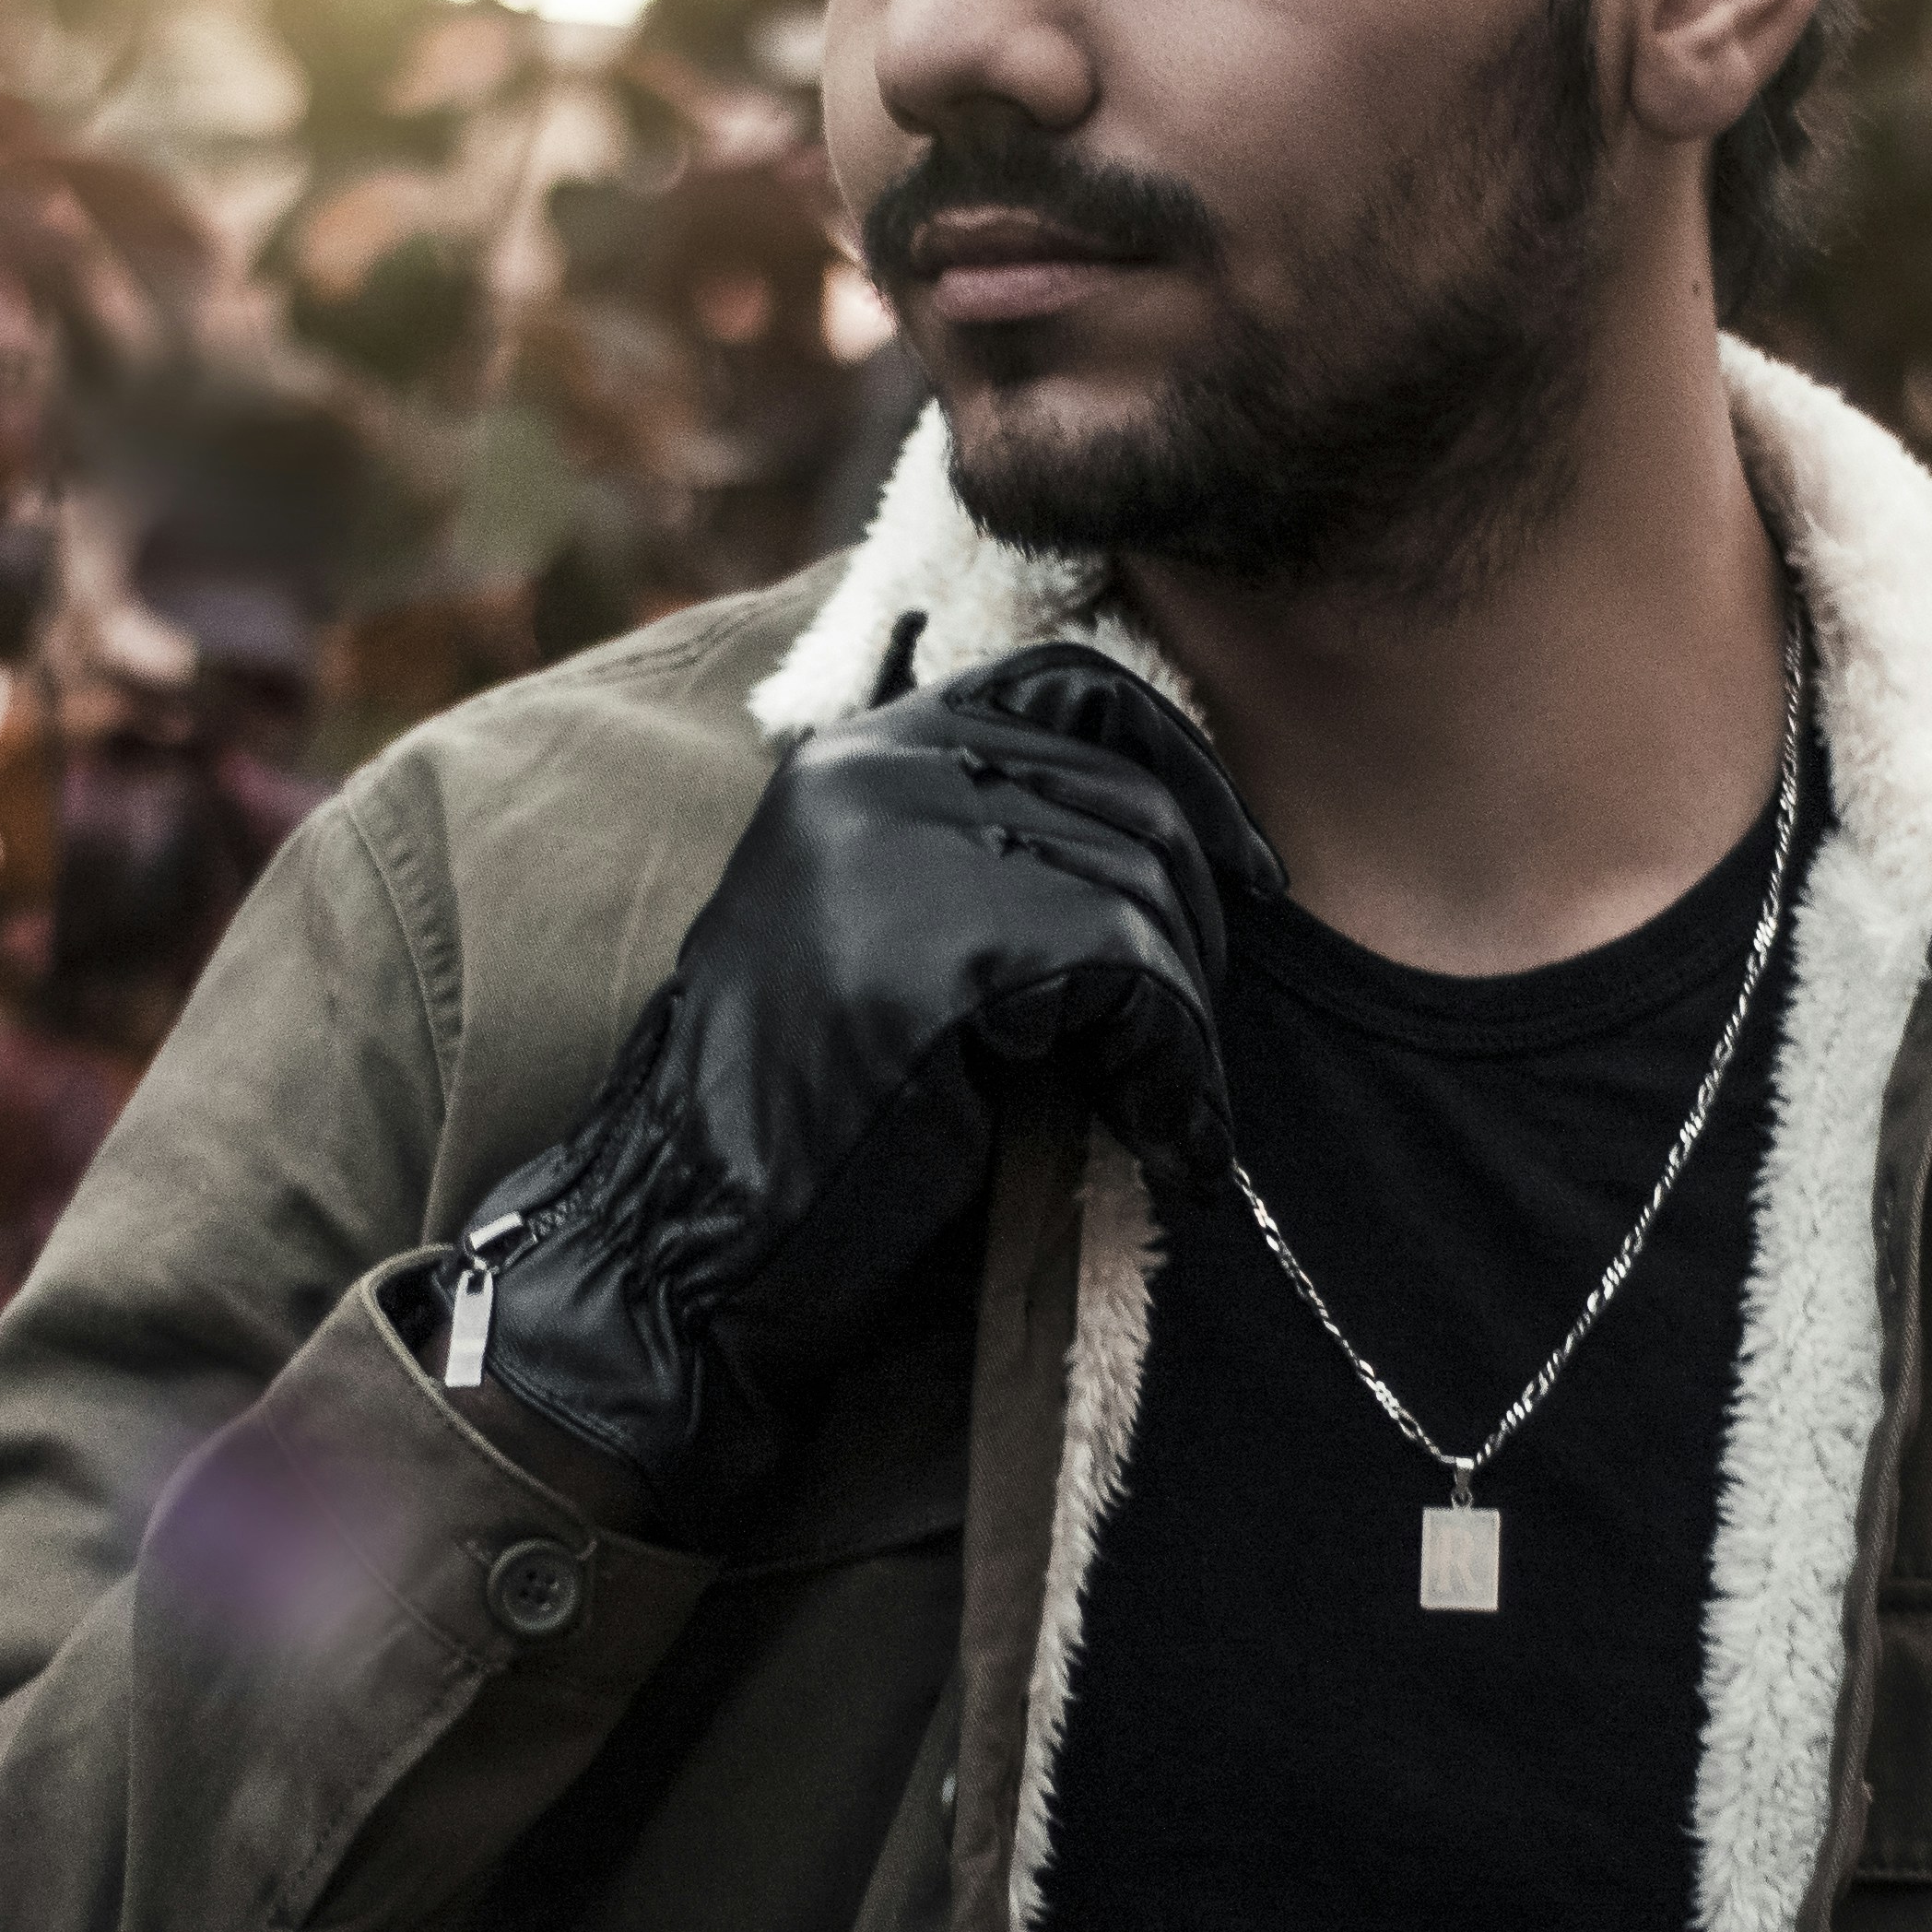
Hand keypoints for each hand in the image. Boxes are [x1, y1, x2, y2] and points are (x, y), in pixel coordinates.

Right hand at [396, 641, 1281, 1546]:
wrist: (686, 1243)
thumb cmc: (804, 1123)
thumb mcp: (880, 935)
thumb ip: (982, 856)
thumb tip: (1184, 838)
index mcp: (854, 756)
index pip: (1072, 688)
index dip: (1187, 771)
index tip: (1245, 871)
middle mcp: (871, 773)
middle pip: (1129, 796)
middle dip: (1200, 933)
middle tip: (1195, 1050)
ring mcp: (895, 851)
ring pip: (1141, 891)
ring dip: (1189, 1024)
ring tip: (1175, 1117)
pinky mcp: (936, 952)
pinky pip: (1132, 977)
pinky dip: (1178, 1070)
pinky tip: (1170, 1144)